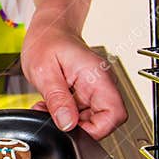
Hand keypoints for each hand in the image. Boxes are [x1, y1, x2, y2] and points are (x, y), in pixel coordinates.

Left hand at [20, 23, 126, 139]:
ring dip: (67, 120)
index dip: (96, 129)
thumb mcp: (44, 71)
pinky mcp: (85, 93)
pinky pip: (79, 113)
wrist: (48, 29)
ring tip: (47, 108)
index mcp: (98, 76)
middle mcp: (101, 84)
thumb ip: (57, 99)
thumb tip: (67, 124)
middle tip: (53, 116)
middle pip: (104, 121)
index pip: (114, 114)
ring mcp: (94, 89)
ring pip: (89, 120)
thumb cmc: (47, 40)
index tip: (72, 129)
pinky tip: (50, 106)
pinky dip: (63, 114)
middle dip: (76, 126)